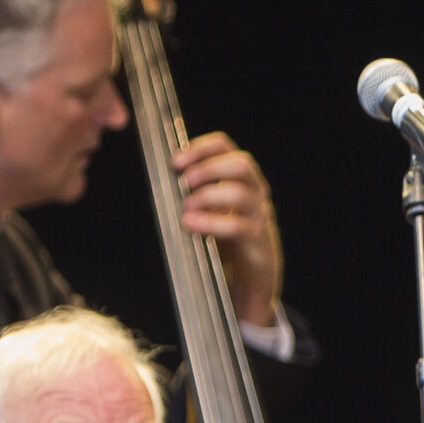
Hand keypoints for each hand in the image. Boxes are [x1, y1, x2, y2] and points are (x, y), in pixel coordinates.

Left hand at [173, 132, 283, 325]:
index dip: (201, 148)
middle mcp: (255, 192)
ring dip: (208, 196)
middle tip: (184, 182)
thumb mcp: (214, 208)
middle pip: (241, 164)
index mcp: (241, 178)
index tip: (176, 161)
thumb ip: (197, 191)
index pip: (226, 147)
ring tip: (186, 207)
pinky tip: (192, 225)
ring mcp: (259, 215)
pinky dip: (212, 223)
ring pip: (241, 193)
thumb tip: (164, 179)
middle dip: (208, 169)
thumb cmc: (230, 239)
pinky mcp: (257, 240)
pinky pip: (238, 226)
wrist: (254, 275)